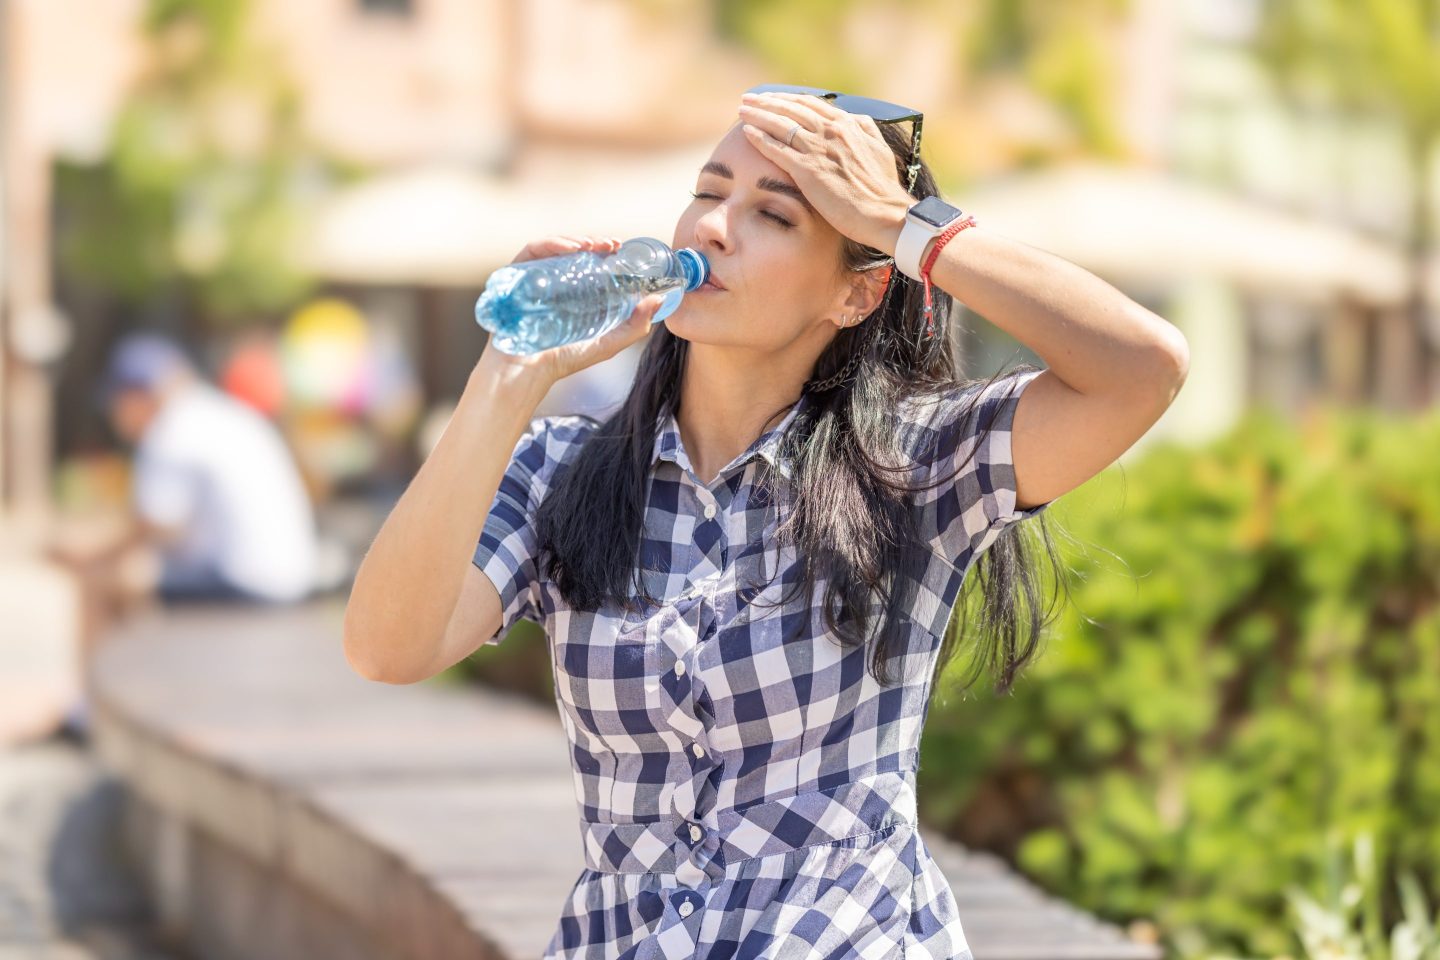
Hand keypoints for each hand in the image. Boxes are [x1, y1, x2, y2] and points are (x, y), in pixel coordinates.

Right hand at [477, 234, 666, 386]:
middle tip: (611, 245)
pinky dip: (552, 244)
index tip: (620, 248)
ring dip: (575, 239)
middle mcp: (554, 280)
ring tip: (593, 245)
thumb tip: (659, 299)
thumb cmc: (563, 359)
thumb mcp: (607, 343)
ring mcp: (534, 276)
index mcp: (574, 291)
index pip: (590, 262)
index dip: (606, 252)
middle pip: (573, 251)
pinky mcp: (515, 275)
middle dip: (594, 242)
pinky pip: (533, 251)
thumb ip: (635, 326)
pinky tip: (570, 249)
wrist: (526, 372)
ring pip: (555, 247)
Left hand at [737, 91, 914, 253]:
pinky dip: (761, 139)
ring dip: (758, 115)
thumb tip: (855, 118)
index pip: (811, 103)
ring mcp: (818, 150)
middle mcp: (831, 131)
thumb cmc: (883, 188)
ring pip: (781, 124)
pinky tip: (747, 133)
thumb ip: (864, 129)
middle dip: (766, 101)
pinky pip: (778, 149)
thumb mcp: (878, 149)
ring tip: (742, 110)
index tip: (772, 98)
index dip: (787, 98)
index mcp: (848, 124)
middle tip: (748, 98)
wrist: (885, 214)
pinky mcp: (808, 171)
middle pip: (791, 109)